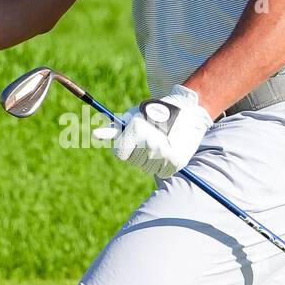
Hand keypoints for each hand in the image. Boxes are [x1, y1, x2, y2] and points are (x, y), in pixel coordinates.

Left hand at [94, 85, 212, 178]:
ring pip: (146, 168)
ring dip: (149, 159)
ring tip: (159, 144)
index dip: (124, 147)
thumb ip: (116, 127)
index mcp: (137, 129)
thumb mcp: (135, 115)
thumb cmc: (156, 113)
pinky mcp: (176, 163)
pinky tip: (168, 151)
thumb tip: (95, 135)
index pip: (120, 154)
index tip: (132, 140)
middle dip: (137, 152)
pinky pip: (160, 172)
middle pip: (133, 161)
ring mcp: (164, 154)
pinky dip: (162, 165)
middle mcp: (150, 143)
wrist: (189, 112)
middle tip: (148, 139)